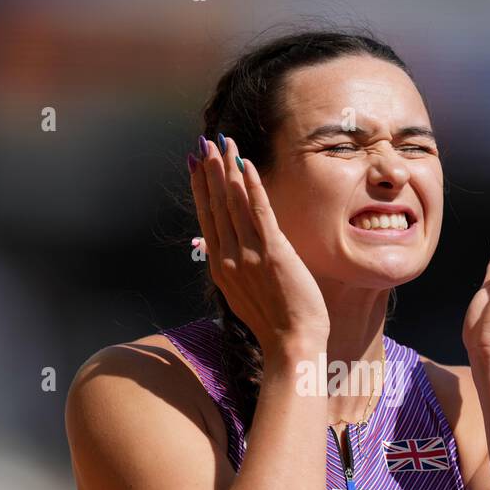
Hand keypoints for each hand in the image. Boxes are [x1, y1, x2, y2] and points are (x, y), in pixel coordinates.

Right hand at [188, 135, 329, 353]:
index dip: (201, 189)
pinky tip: (246, 165)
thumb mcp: (246, 295)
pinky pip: (260, 212)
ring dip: (228, 169)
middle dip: (210, 170)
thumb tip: (234, 254)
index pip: (208, 218)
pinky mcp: (273, 253)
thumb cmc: (276, 325)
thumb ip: (239, 270)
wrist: (292, 346)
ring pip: (234, 203)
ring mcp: (249, 254)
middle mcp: (229, 258)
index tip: (196, 166)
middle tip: (205, 142)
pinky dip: (252, 186)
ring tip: (223, 143)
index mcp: (221, 267)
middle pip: (216, 205)